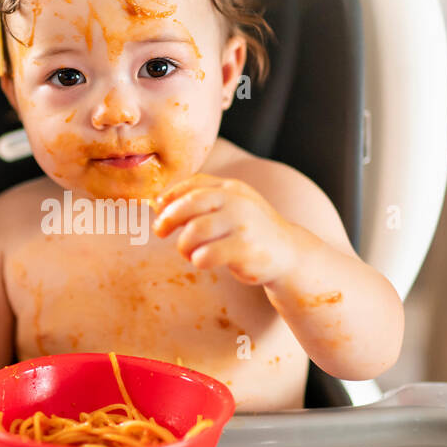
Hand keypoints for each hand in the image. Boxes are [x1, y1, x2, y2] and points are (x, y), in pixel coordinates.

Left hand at [152, 175, 296, 284]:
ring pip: (196, 231)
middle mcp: (238, 202)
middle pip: (191, 204)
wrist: (289, 253)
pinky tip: (202, 261)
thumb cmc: (249, 230)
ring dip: (183, 245)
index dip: (170, 196)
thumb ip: (201, 200)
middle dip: (168, 219)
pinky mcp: (246, 250)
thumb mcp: (231, 206)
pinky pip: (207, 254)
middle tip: (161, 232)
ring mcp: (244, 225)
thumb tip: (157, 203)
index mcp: (232, 188)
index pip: (194, 185)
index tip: (158, 210)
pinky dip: (197, 259)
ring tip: (188, 253)